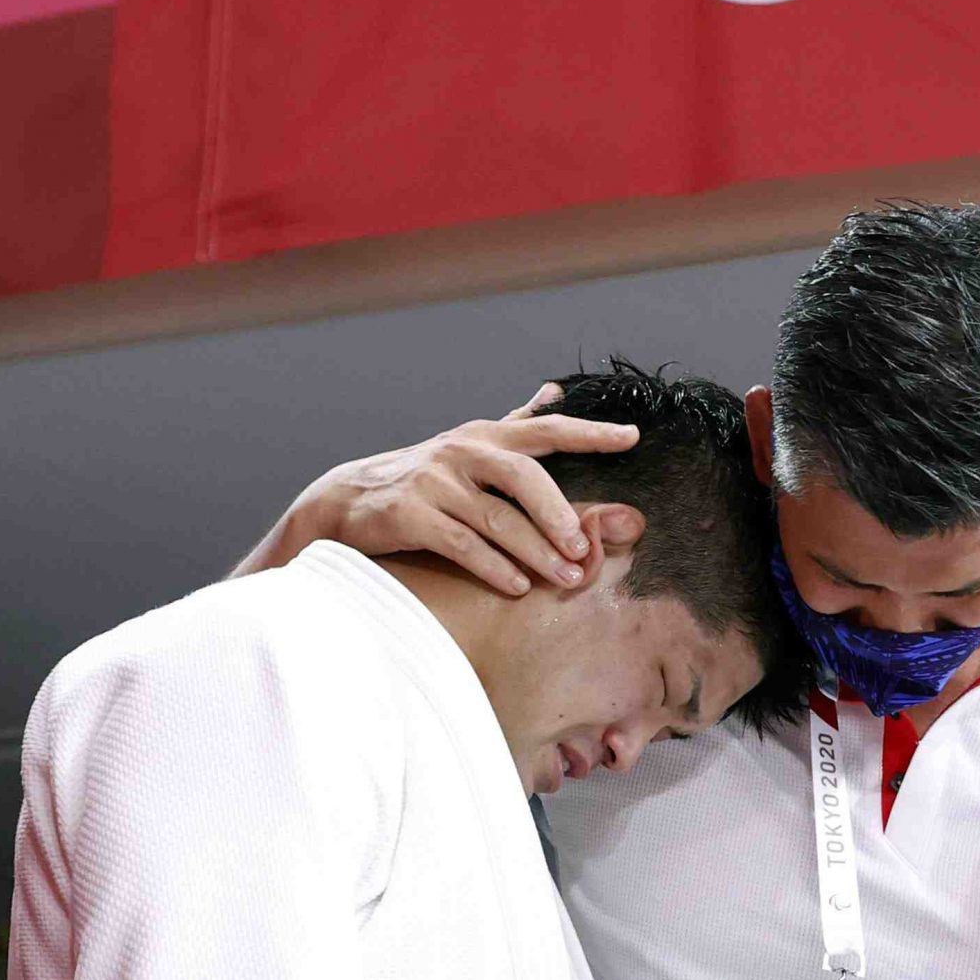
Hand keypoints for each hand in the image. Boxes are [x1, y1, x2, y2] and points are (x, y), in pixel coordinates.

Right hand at [245, 386, 644, 595]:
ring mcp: (435, 483)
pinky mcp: (411, 515)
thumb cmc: (424, 475)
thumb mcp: (469, 445)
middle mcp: (463, 452)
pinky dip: (493, 568)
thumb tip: (555, 391)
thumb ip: (514, 423)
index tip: (631, 437)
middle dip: (559, 514)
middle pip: (524, 476)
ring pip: (497, 519)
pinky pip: (462, 545)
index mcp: (485, 436)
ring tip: (566, 579)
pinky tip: (517, 587)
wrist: (347, 500)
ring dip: (536, 554)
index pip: (546, 429)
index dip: (589, 432)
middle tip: (586, 549)